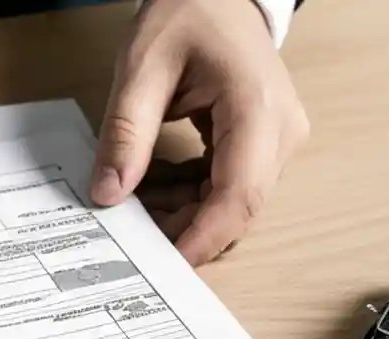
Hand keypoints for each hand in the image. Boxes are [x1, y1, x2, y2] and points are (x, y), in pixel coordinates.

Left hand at [89, 0, 309, 264]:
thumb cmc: (188, 13)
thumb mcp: (141, 69)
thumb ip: (125, 133)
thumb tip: (108, 194)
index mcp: (258, 109)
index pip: (238, 194)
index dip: (202, 237)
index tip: (165, 264)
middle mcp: (280, 131)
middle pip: (237, 207)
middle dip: (183, 228)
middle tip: (129, 234)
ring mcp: (276, 139)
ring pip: (231, 202)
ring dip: (182, 212)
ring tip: (132, 202)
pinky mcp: (262, 144)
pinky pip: (226, 186)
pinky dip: (188, 194)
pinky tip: (151, 186)